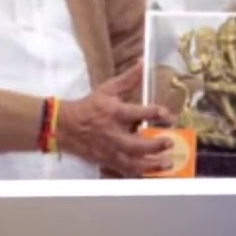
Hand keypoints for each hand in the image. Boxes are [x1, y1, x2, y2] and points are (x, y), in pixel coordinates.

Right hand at [57, 60, 176, 176]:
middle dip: (156, 145)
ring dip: (152, 164)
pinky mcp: (108, 161)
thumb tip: (142, 63)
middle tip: (169, 142)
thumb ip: (128, 79)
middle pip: (138, 144)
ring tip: (167, 163)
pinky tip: (152, 171)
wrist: (66, 126)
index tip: (166, 114)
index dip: (154, 113)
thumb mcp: (108, 89)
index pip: (137, 113)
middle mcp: (114, 134)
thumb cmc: (89, 106)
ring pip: (133, 162)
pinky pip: (125, 170)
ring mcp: (111, 151)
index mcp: (115, 113)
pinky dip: (139, 172)